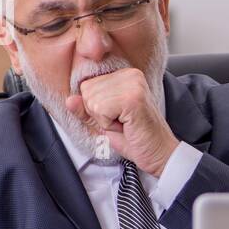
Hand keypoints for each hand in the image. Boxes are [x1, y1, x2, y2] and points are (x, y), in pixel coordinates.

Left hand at [64, 67, 178, 175]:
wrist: (159, 154)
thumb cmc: (136, 139)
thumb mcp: (104, 123)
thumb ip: (86, 111)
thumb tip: (69, 100)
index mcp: (125, 75)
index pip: (87, 85)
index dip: (96, 108)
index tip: (118, 116)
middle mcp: (130, 74)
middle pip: (87, 91)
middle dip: (99, 114)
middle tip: (122, 122)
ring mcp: (132, 84)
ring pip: (92, 101)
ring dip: (105, 120)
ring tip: (125, 124)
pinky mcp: (132, 98)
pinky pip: (100, 110)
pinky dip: (109, 125)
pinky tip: (127, 125)